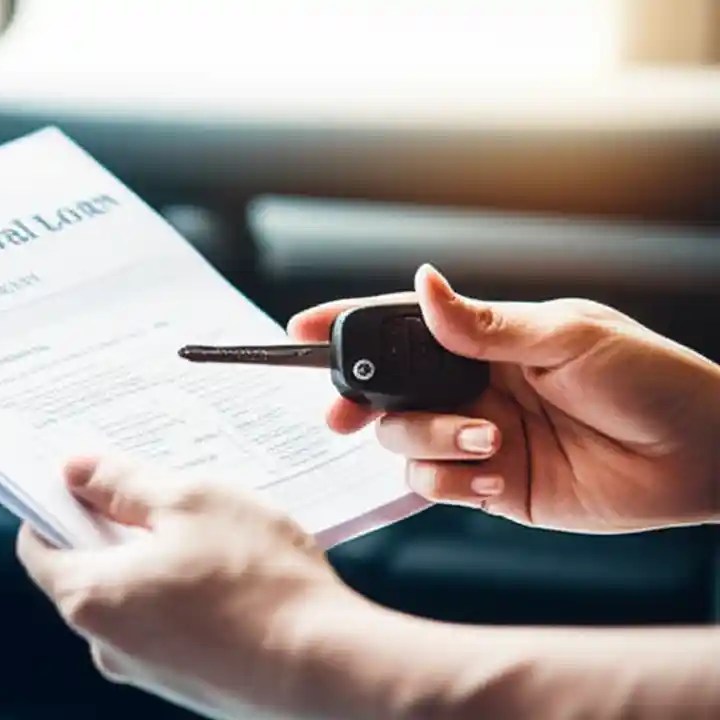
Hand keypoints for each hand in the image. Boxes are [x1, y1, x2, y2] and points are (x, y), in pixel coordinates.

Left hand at [16, 456, 379, 719]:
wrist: (330, 669)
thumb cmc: (260, 581)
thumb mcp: (190, 502)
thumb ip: (123, 483)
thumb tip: (77, 471)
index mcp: (89, 597)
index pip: (38, 544)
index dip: (55, 502)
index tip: (82, 475)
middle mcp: (106, 644)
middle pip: (86, 569)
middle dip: (114, 526)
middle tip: (157, 489)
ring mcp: (147, 670)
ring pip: (132, 597)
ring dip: (156, 559)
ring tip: (207, 528)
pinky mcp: (187, 683)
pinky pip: (167, 624)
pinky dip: (183, 593)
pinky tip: (228, 569)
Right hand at [287, 265, 719, 532]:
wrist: (705, 457)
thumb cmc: (655, 380)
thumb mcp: (567, 337)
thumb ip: (483, 324)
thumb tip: (425, 283)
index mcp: (489, 339)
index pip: (404, 325)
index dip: (348, 325)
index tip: (302, 329)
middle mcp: (476, 386)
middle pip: (386, 390)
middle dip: (358, 400)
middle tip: (347, 413)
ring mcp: (480, 436)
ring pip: (404, 440)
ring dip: (429, 441)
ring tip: (487, 439)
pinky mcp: (492, 485)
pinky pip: (435, 485)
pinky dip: (448, 482)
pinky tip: (492, 473)